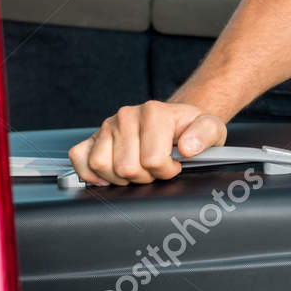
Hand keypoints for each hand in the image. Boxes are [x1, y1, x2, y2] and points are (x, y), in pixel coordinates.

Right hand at [68, 100, 226, 185]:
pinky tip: (110, 175)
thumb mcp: (211, 128)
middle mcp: (127, 115)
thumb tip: (187, 147)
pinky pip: (79, 158)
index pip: (152, 160)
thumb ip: (204, 135)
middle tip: (155, 168)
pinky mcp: (93, 137)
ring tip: (137, 170)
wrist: (176, 121)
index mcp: (154, 112)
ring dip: (121, 178)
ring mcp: (108, 125)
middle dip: (145, 177)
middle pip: (126, 168)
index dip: (166, 171)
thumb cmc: (190, 128)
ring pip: (102, 166)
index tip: (173, 165)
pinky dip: (91, 173)